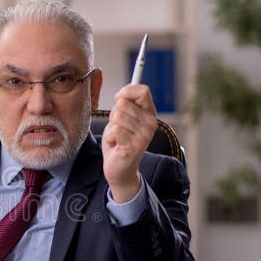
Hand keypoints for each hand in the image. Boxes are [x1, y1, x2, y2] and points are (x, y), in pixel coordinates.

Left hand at [101, 84, 156, 201]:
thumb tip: (121, 93)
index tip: (118, 98)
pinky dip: (110, 137)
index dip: (127, 91)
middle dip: (114, 116)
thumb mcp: (122, 119)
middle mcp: (150, 123)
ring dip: (111, 128)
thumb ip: (125, 105)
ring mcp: (144, 135)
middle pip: (123, 104)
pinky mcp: (134, 145)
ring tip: (117, 138)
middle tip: (118, 130)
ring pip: (117, 117)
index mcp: (149, 114)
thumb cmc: (119, 142)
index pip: (143, 91)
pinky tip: (116, 145)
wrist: (120, 169)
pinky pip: (114, 130)